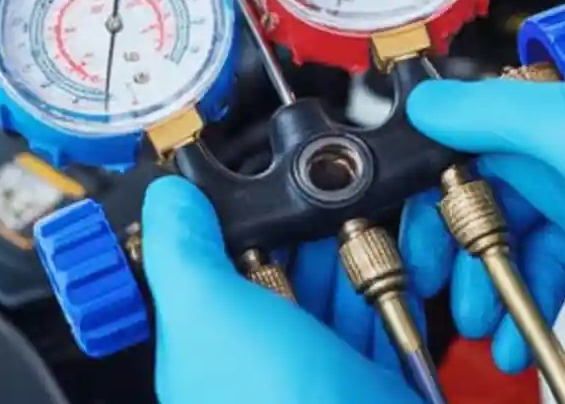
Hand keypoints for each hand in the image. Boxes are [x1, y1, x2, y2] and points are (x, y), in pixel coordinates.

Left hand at [143, 176, 421, 403]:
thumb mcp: (210, 315)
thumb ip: (181, 252)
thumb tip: (167, 198)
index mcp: (207, 348)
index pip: (214, 265)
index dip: (239, 218)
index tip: (265, 180)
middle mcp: (261, 367)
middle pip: (281, 276)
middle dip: (306, 233)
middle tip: (328, 196)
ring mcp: (320, 381)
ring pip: (333, 299)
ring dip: (353, 260)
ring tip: (367, 226)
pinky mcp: (374, 391)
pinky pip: (381, 332)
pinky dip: (393, 303)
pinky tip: (398, 282)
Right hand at [402, 68, 564, 373]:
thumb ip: (497, 114)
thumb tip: (426, 99)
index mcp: (546, 109)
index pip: (458, 144)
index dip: (422, 192)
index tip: (401, 233)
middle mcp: (557, 148)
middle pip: (473, 198)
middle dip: (445, 249)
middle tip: (427, 289)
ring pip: (508, 242)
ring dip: (484, 285)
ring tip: (475, 324)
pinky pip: (547, 272)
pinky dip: (526, 303)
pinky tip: (514, 336)